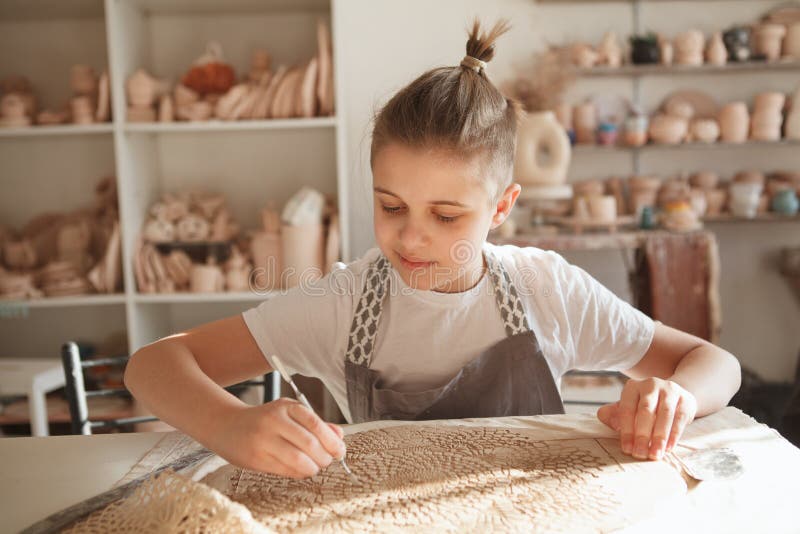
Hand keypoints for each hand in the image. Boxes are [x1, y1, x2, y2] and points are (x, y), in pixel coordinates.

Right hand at [211, 397, 345, 478]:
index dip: (332, 441)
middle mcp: (274, 421)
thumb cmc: (264, 420)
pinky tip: (301, 470)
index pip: (315, 424)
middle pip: (309, 444)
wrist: (226, 425)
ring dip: (313, 467)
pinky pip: (285, 470)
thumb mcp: (289, 413)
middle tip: (328, 461)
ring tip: (314, 466)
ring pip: (298, 460)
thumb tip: (339, 435)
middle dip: (324, 457)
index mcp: (285, 407)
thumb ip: (315, 423)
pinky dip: (299, 473)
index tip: (340, 451)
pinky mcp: (255, 458)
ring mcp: (263, 440)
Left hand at [597, 377, 696, 460]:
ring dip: (659, 437)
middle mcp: (651, 385)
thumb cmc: (644, 407)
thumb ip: (614, 413)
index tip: (627, 449)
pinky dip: (674, 435)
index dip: (626, 430)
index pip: (627, 409)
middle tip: (640, 454)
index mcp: (632, 387)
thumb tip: (603, 416)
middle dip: (642, 434)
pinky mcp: (685, 399)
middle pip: (646, 410)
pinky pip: (679, 418)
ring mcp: (670, 390)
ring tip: (655, 454)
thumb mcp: (629, 408)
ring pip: (664, 414)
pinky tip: (668, 448)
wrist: (673, 397)